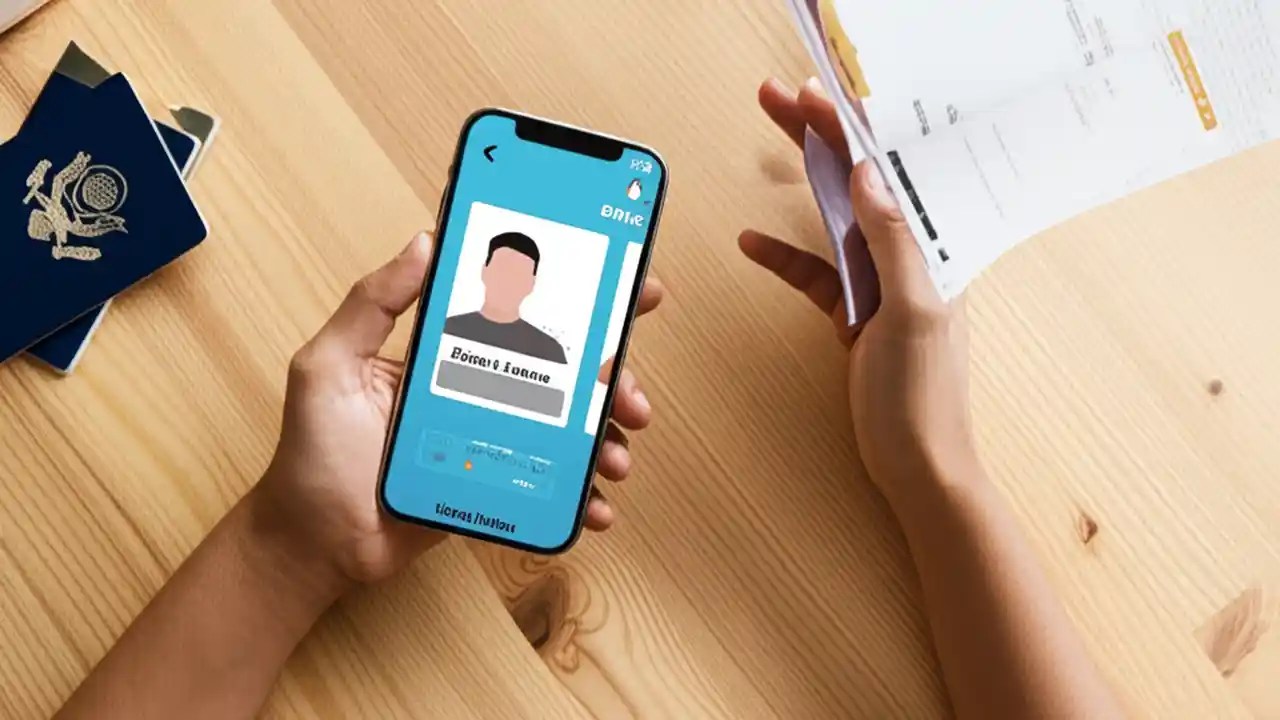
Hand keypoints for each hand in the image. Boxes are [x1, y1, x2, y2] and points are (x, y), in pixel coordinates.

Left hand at [254, 232, 662, 588]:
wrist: (314, 544)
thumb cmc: (313, 452)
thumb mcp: (328, 365)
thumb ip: (372, 304)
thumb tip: (424, 241)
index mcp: (450, 351)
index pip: (522, 312)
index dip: (580, 297)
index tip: (632, 288)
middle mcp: (481, 389)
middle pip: (566, 373)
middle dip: (614, 380)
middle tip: (632, 397)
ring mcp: (495, 441)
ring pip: (570, 430)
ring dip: (607, 438)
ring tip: (617, 457)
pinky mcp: (498, 490)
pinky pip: (551, 489)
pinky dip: (582, 496)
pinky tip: (596, 507)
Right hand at [741, 79, 975, 503]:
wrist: (917, 467)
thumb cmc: (922, 397)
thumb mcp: (912, 312)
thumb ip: (892, 241)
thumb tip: (867, 173)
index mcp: (933, 249)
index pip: (890, 172)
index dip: (851, 128)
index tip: (812, 96)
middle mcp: (910, 256)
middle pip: (861, 180)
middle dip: (821, 135)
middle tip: (777, 97)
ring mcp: (880, 284)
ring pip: (836, 215)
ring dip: (804, 176)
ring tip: (772, 130)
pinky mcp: (853, 314)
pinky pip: (816, 271)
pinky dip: (785, 255)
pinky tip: (752, 242)